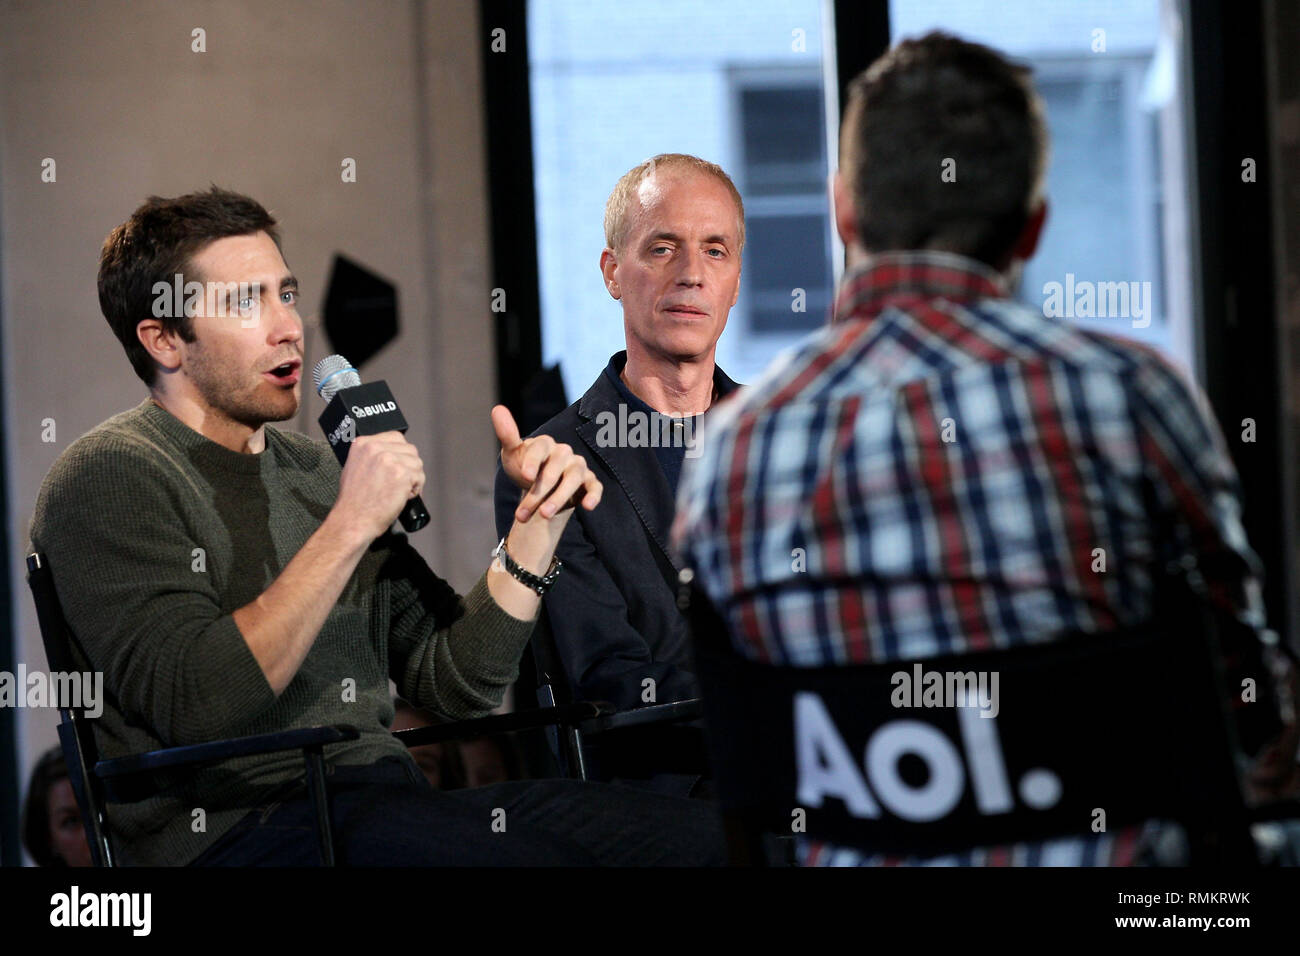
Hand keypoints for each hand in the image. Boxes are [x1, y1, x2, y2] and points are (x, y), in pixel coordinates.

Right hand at [332, 431, 424, 541]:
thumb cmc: (354, 501)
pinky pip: (420, 477)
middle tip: (400, 483)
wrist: (352, 520)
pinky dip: (416, 490)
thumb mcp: (354, 467)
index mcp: (363, 443)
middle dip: (409, 467)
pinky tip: (402, 497)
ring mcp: (389, 460)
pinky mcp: (401, 474)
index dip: (401, 454)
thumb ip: (371, 456)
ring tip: (399, 492)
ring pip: (417, 464)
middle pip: (410, 450)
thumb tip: (392, 453)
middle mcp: (376, 448)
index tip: (399, 467)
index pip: (396, 438)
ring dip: (413, 479)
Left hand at [492, 405, 600, 521]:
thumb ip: (507, 434)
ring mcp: (577, 466)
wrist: (539, 485)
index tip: (526, 476)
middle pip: (555, 469)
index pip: (540, 449)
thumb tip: (497, 408)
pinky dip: (593, 495)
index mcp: (545, 444)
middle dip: (538, 492)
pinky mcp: (589, 481)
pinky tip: (587, 507)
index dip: (533, 461)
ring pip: (573, 479)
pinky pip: (595, 486)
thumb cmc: (525, 467)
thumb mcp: (512, 453)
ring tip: (543, 516)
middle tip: (522, 514)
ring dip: (559, 498)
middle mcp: (564, 452)